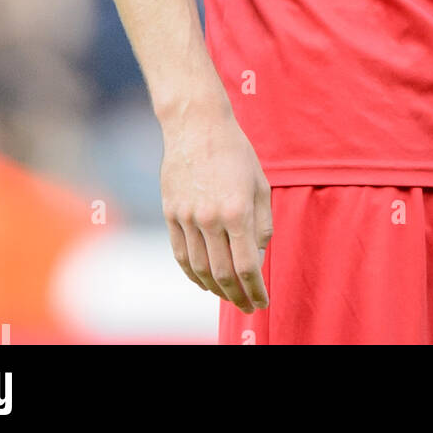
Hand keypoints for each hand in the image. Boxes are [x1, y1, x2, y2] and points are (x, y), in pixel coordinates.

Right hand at [159, 91, 272, 313]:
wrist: (196, 125)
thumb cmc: (235, 152)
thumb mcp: (260, 183)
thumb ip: (261, 224)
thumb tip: (256, 258)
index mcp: (237, 211)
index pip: (247, 266)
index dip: (255, 290)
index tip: (262, 302)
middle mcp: (210, 219)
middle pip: (223, 274)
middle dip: (237, 297)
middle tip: (247, 307)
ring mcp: (186, 217)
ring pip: (200, 269)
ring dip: (216, 289)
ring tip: (229, 296)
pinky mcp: (170, 214)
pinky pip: (181, 255)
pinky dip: (192, 274)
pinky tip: (204, 282)